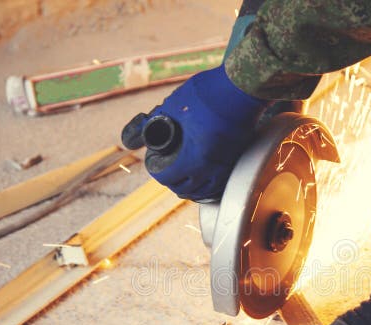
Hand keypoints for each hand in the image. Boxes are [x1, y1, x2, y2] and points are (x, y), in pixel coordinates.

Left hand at [121, 65, 267, 200]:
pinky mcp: (237, 161)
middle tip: (164, 169)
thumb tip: (129, 141)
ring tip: (181, 179)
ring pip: (204, 192)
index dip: (155, 170)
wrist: (241, 87)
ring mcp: (227, 166)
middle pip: (185, 190)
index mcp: (194, 156)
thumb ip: (150, 125)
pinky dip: (207, 186)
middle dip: (170, 181)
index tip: (153, 161)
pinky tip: (202, 180)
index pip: (167, 178)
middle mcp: (212, 168)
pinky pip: (219, 185)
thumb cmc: (208, 93)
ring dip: (189, 188)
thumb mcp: (172, 106)